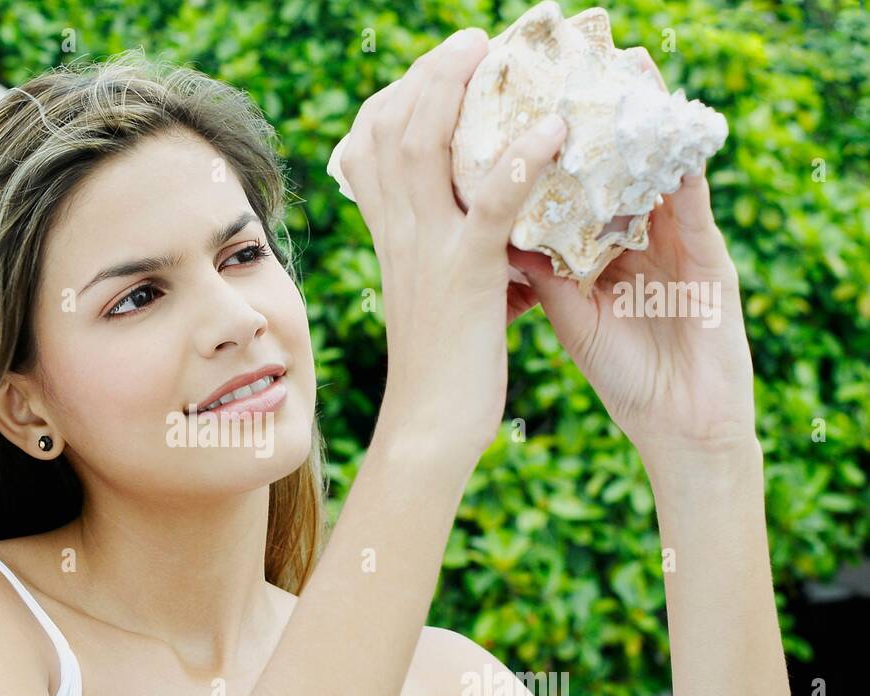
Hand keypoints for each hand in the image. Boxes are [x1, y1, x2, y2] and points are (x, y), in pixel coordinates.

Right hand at [336, 28, 567, 467]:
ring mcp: (430, 251)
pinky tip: (554, 128)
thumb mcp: (430, 292)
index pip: (371, 144)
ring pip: (425, 148)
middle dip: (429, 73)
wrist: (430, 425)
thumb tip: (477, 221)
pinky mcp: (468, 275)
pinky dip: (522, 161)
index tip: (435, 70)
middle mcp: (401, 233)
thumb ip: (441, 249)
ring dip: (456, 90)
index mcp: (392, 235)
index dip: (397, 96)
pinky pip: (491, 205)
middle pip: (393, 127)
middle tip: (472, 42)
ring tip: (489, 53)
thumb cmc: (442, 363)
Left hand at [507, 48, 755, 471]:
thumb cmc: (626, 377)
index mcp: (602, 256)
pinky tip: (668, 139)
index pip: (576, 197)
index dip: (553, 164)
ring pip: (655, 177)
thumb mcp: (572, 319)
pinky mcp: (709, 257)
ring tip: (622, 90)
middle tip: (573, 84)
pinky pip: (693, 206)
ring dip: (640, 137)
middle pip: (615, 176)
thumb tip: (495, 234)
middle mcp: (638, 242)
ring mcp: (676, 245)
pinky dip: (681, 172)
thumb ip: (542, 276)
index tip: (523, 127)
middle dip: (596, 135)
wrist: (682, 425)